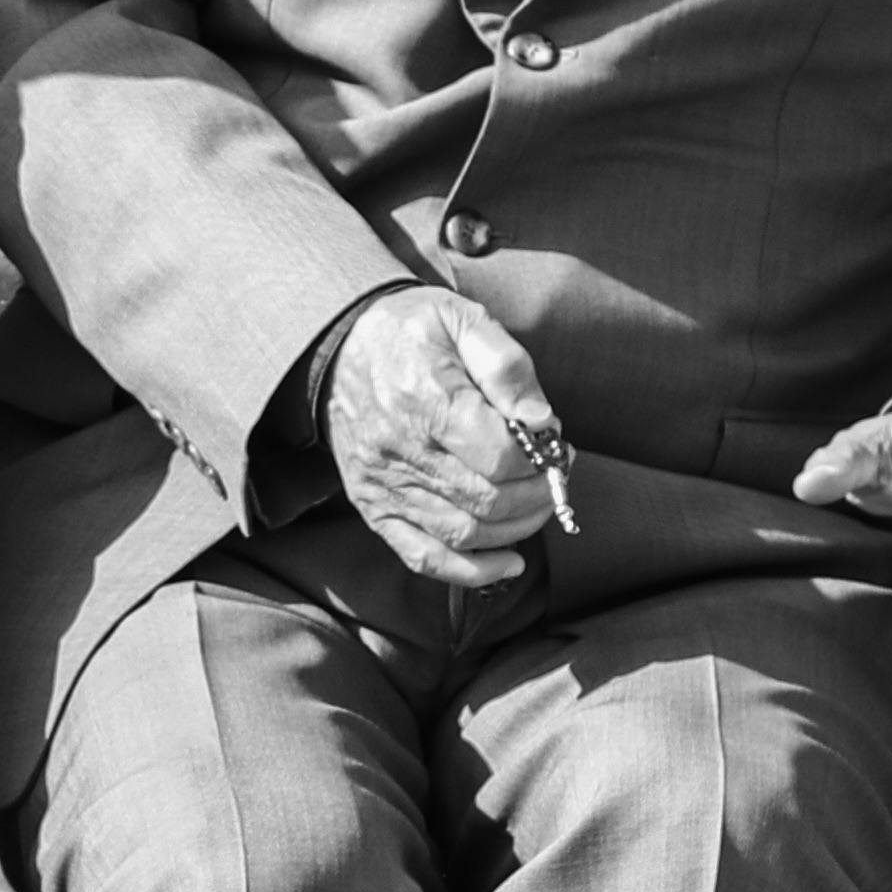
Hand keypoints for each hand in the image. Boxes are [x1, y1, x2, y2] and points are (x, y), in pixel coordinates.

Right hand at [320, 286, 567, 588]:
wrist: (335, 346)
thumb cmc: (408, 331)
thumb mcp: (461, 320)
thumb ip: (507, 367)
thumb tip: (542, 423)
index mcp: (425, 399)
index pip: (501, 457)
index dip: (543, 457)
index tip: (556, 442)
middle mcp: (399, 450)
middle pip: (489, 500)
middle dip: (537, 493)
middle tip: (555, 470)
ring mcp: (383, 485)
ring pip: (465, 533)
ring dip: (517, 528)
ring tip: (536, 500)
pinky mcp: (373, 506)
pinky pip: (423, 556)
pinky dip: (471, 571)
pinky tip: (509, 563)